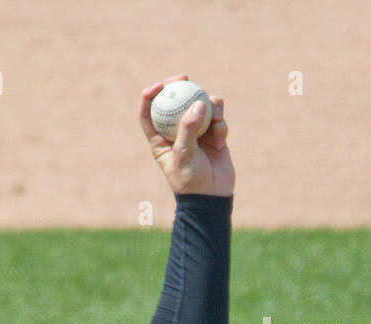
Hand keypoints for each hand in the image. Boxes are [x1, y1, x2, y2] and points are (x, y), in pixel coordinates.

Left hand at [139, 75, 233, 196]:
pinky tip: (221, 142)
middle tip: (187, 79)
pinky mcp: (213, 133)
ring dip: (210, 109)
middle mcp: (176, 132)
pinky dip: (221, 125)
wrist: (212, 196)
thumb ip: (189, 129)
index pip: (149, 113)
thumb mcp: (184, 155)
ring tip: (215, 125)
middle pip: (175, 101)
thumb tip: (198, 103)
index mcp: (159, 138)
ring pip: (201, 105)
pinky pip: (217, 117)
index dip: (150, 96)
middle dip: (181, 87)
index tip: (160, 85)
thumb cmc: (190, 180)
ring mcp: (196, 131)